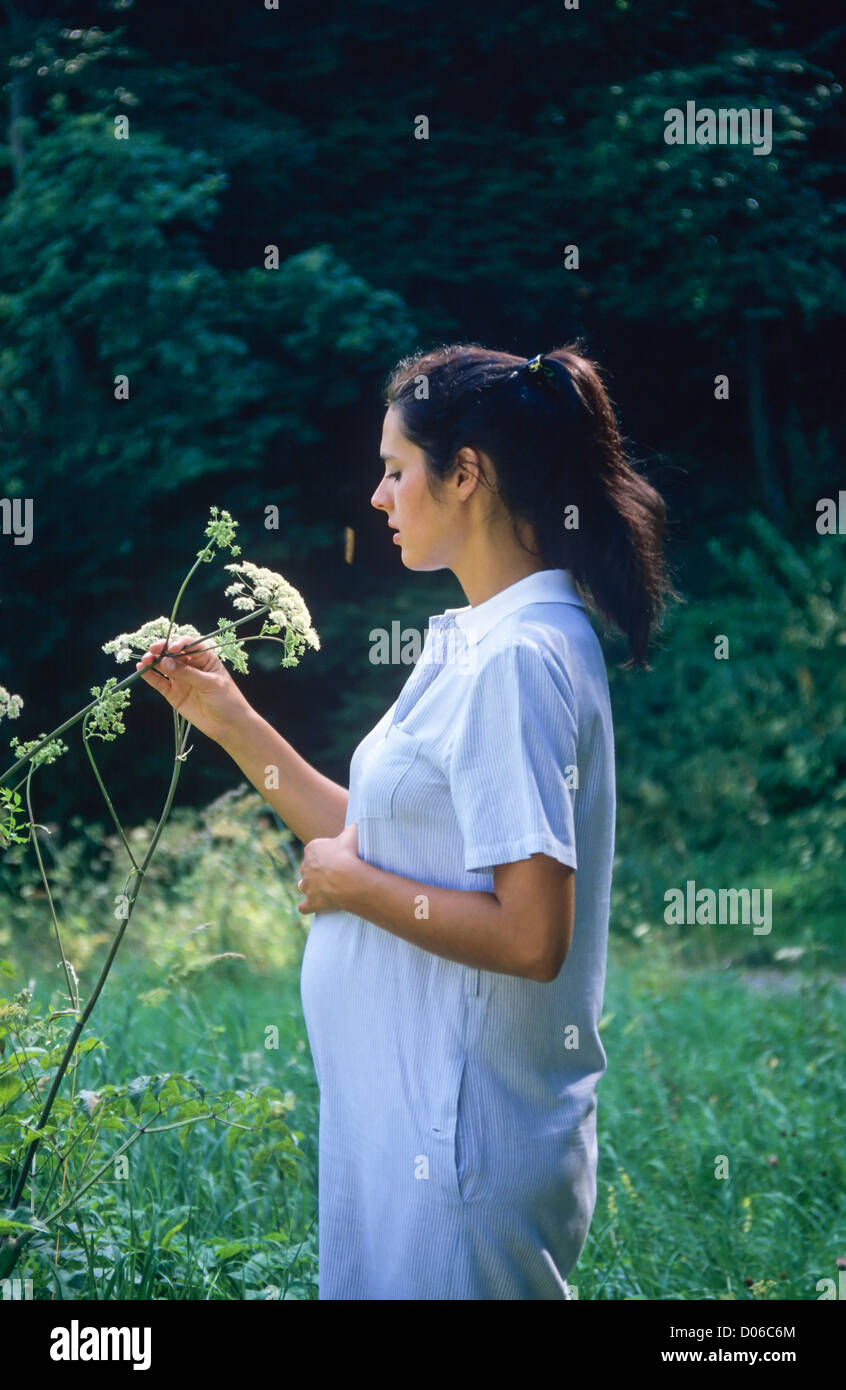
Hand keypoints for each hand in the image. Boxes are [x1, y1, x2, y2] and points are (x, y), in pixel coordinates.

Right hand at [135, 632, 253, 746]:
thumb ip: (187, 673)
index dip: (178, 643)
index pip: (189, 644)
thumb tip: (165, 662)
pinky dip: (150, 676)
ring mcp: (181, 679)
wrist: (228, 726)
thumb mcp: (209, 684)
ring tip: (145, 660)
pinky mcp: (173, 693)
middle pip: (173, 653)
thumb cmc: (226, 700)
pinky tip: (141, 670)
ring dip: (153, 661)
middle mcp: (191, 666)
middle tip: (152, 651)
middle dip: (162, 650)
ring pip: (164, 666)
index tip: (171, 648)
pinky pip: (159, 682)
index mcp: (205, 658)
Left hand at [296, 823, 359, 914]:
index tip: (340, 857)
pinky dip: (308, 906)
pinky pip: (304, 906)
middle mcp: (305, 866)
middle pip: (309, 867)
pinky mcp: (311, 902)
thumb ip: (351, 828)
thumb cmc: (352, 854)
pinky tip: (316, 906)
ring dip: (311, 886)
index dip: (327, 854)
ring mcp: (307, 885)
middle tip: (336, 874)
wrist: (350, 878)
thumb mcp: (353, 833)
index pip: (315, 850)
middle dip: (318, 870)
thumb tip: (354, 825)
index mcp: (313, 848)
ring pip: (303, 885)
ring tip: (326, 889)